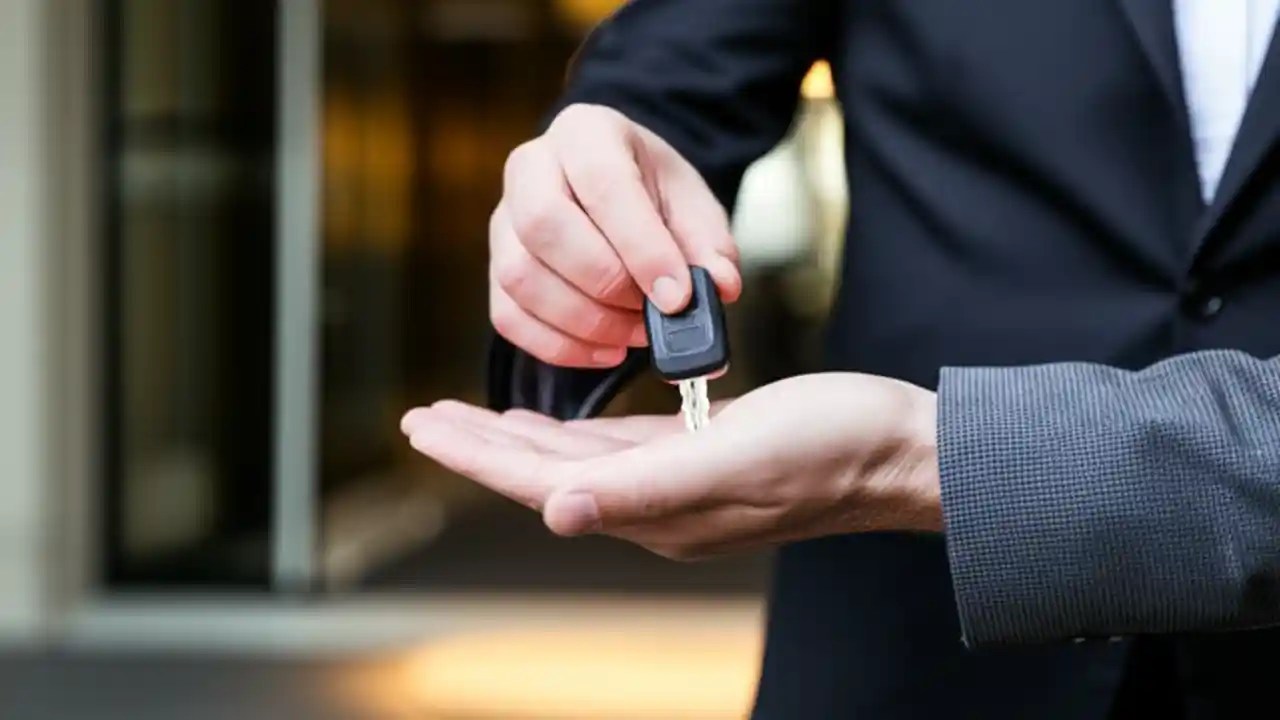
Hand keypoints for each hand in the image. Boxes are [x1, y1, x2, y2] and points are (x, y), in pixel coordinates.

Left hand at [400, 373, 941, 560]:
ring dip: (518, 437)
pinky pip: (618, 446)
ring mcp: (679, 482)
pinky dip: (575, 431)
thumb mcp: (735, 459)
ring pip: (575, 459)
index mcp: (656, 508)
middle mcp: (657, 504)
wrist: (899, 450)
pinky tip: (556, 421)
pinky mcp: (700, 456)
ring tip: (468, 418)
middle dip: (482, 445)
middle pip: (545, 472)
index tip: (424, 427)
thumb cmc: (832, 448)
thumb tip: (558, 512)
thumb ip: (644, 489)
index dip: (479, 456)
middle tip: (424, 417)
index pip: (542, 483)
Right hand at [491, 103, 741, 368]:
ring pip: (521, 277)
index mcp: (586, 133)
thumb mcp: (693, 204)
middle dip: (605, 284)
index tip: (677, 296)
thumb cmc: (652, 194)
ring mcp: (503, 219)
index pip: (603, 183)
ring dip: (585, 321)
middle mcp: (531, 168)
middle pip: (544, 226)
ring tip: (636, 333)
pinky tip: (607, 349)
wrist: (614, 193)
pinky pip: (509, 316)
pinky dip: (560, 346)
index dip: (640, 246)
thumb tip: (719, 287)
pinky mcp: (494, 268)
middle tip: (652, 314)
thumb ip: (710, 245)